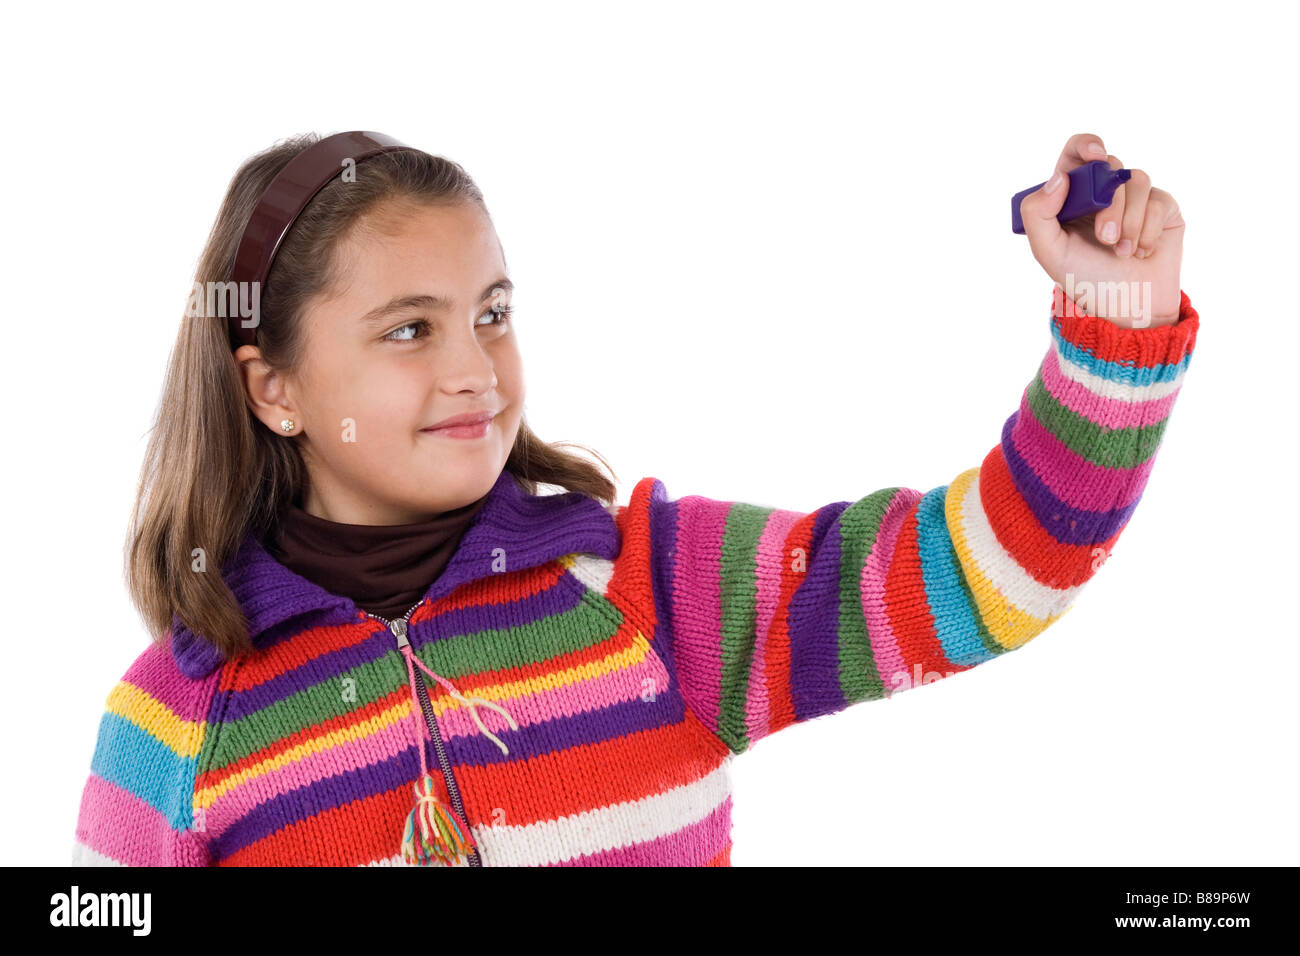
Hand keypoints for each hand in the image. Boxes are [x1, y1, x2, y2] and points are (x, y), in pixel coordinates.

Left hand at [1019, 133, 1184, 327]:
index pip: (1077, 152)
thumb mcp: (1048, 252)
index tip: (1095, 156)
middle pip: (1111, 167)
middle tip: (1106, 238)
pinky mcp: (1163, 207)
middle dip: (1110, 205)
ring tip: (1122, 252)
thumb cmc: (1083, 278)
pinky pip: (1160, 202)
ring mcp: (1135, 197)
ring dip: (1130, 222)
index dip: (1086, 144)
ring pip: (1138, 181)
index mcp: (1073, 195)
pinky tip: (1141, 252)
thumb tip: (1059, 177)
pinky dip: (1149, 232)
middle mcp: (1104, 190)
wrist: (1125, 305)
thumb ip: (1038, 214)